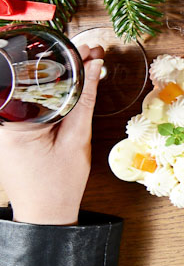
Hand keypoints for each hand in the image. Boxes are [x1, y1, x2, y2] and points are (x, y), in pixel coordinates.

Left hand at [0, 47, 104, 224]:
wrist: (46, 214)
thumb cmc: (59, 184)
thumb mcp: (78, 138)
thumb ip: (85, 100)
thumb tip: (93, 69)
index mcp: (14, 125)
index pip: (37, 81)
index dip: (66, 62)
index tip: (88, 51)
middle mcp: (3, 125)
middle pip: (34, 85)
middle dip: (65, 67)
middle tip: (92, 55)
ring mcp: (5, 130)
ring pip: (34, 95)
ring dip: (60, 81)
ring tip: (88, 67)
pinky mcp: (12, 135)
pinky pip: (32, 108)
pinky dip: (53, 97)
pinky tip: (74, 88)